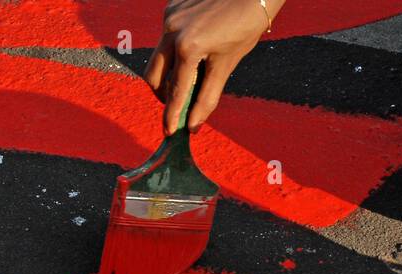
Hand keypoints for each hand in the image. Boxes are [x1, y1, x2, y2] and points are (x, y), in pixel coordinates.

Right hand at [144, 0, 280, 134]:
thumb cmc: (247, 24)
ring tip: (188, 78)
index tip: (169, 132)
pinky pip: (165, 37)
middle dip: (163, 95)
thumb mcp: (227, 64)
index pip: (175, 90)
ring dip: (168, 73)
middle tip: (176, 105)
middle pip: (154, 75)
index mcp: (188, 47)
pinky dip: (175, 50)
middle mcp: (172, 30)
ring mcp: (169, 17)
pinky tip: (194, 47)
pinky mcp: (171, 7)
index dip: (171, 115)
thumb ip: (207, 96)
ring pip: (157, 56)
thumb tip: (193, 124)